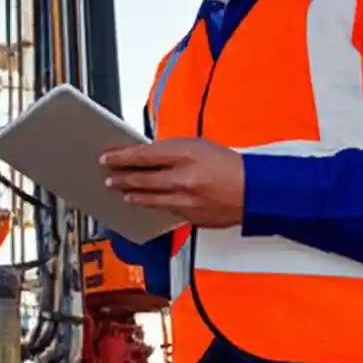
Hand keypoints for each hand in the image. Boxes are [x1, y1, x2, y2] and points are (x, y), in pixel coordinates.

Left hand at [100, 138, 244, 227]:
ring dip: (133, 195)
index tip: (108, 158)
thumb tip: (149, 155)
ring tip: (123, 193)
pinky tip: (147, 203)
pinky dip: (155, 205)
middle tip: (109, 178)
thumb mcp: (199, 145)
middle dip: (122, 179)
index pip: (143, 155)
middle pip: (142, 179)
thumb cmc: (230, 165)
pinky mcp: (191, 217)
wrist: (255, 190)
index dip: (121, 158)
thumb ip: (173, 150)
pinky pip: (166, 210)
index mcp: (185, 154)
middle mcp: (183, 178)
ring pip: (150, 199)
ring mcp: (186, 200)